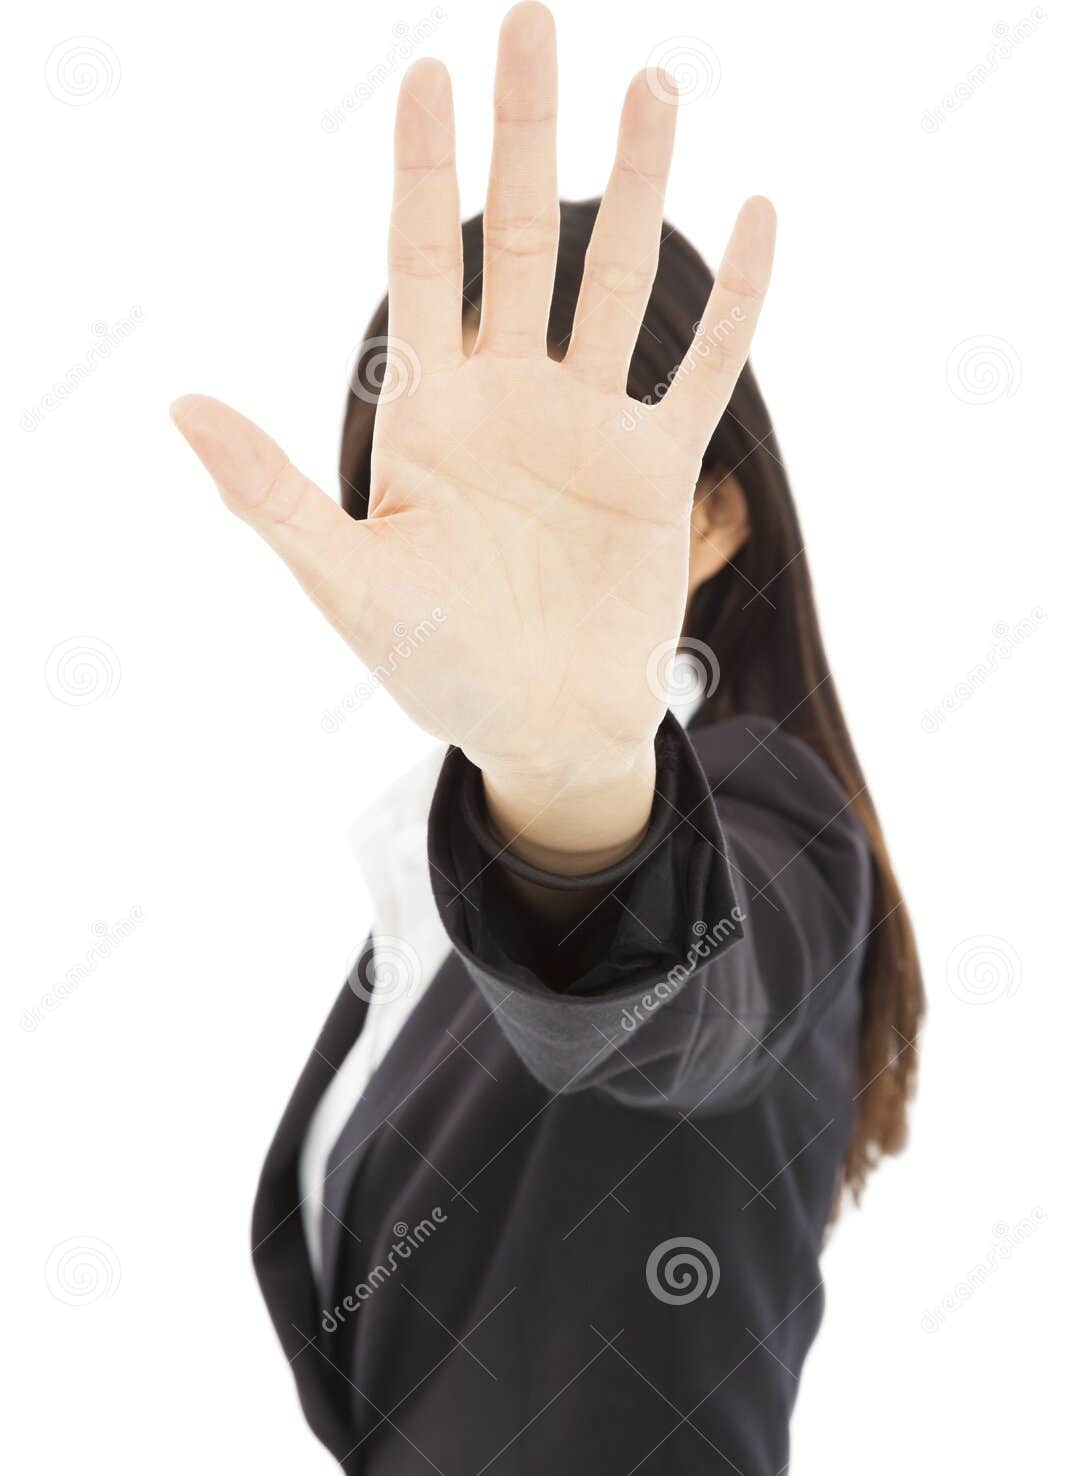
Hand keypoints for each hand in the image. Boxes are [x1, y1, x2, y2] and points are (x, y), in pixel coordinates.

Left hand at [171, 3, 773, 867]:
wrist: (542, 729)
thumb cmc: (436, 666)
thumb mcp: (346, 582)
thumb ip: (272, 493)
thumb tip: (178, 403)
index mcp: (431, 412)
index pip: (423, 262)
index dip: (426, 168)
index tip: (429, 70)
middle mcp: (511, 398)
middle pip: (520, 241)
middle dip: (526, 136)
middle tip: (534, 20)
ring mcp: (589, 427)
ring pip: (617, 282)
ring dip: (637, 187)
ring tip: (653, 86)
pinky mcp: (657, 469)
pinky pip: (702, 368)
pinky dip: (733, 299)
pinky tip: (755, 215)